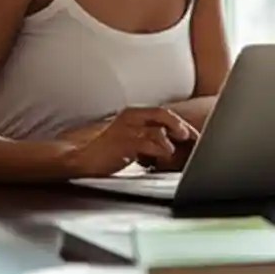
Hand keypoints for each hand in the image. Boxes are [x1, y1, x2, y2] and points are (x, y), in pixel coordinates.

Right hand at [63, 107, 197, 177]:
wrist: (80, 159)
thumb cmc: (106, 151)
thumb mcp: (130, 140)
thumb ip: (148, 138)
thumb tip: (173, 145)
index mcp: (133, 114)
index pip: (163, 113)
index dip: (181, 124)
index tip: (194, 136)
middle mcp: (131, 117)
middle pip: (164, 115)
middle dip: (181, 128)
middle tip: (192, 140)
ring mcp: (127, 128)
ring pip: (159, 129)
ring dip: (171, 143)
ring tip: (173, 154)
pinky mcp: (124, 142)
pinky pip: (150, 144)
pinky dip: (160, 151)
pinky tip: (160, 160)